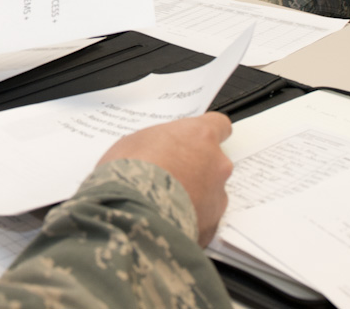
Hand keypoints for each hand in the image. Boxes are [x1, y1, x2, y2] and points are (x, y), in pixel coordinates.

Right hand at [99, 113, 232, 245]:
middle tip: (169, 175)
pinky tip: (167, 221)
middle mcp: (216, 164)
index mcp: (200, 135)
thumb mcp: (134, 142)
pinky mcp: (212, 225)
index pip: (219, 124)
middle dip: (196, 168)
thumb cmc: (130, 172)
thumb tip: (153, 151)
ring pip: (210, 192)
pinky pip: (204, 219)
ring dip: (193, 195)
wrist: (131, 213)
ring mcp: (218, 196)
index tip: (194, 140)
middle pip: (215, 162)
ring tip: (164, 202)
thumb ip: (156, 143)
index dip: (205, 134)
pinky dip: (189, 219)